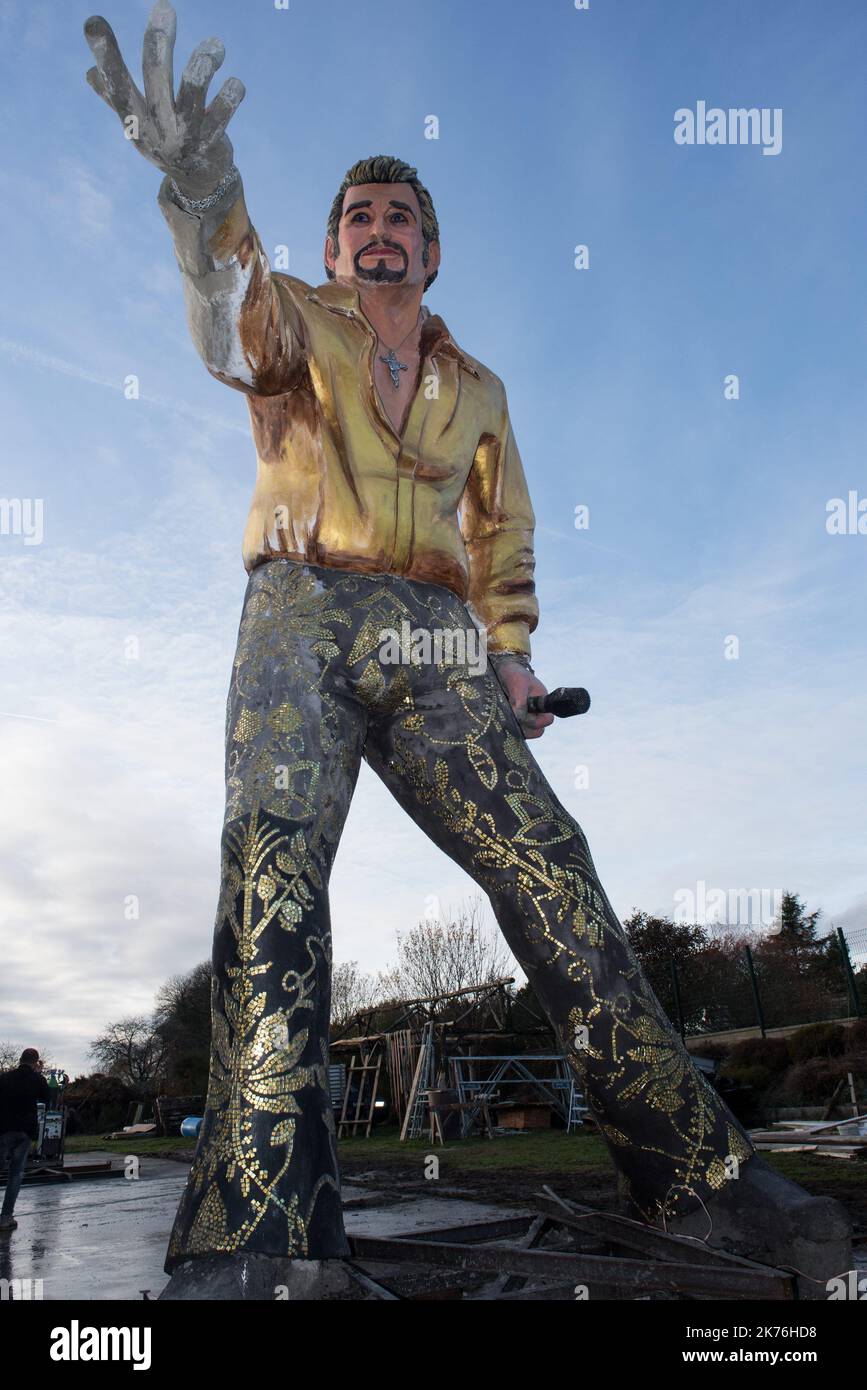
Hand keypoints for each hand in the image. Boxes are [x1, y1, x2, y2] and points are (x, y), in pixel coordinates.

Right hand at [84, 1, 244, 196]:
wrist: (198, 185)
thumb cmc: (165, 144)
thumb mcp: (138, 124)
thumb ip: (116, 97)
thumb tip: (89, 72)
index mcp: (136, 119)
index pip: (116, 83)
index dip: (106, 55)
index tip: (93, 21)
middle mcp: (159, 127)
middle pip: (156, 77)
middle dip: (159, 41)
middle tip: (165, 7)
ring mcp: (186, 136)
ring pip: (194, 88)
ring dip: (205, 60)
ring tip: (216, 46)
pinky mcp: (212, 142)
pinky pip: (224, 111)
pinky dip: (232, 93)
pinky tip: (235, 84)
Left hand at [494, 660, 554, 739]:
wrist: (504, 670)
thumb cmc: (514, 674)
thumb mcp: (518, 684)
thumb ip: (520, 701)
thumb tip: (519, 717)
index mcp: (542, 703)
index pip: (547, 720)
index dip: (535, 722)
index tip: (521, 715)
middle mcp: (537, 712)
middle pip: (537, 731)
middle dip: (525, 728)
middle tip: (511, 720)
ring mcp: (527, 717)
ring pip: (526, 732)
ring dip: (516, 728)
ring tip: (505, 716)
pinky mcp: (517, 719)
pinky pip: (516, 730)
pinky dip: (510, 727)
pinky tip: (502, 718)